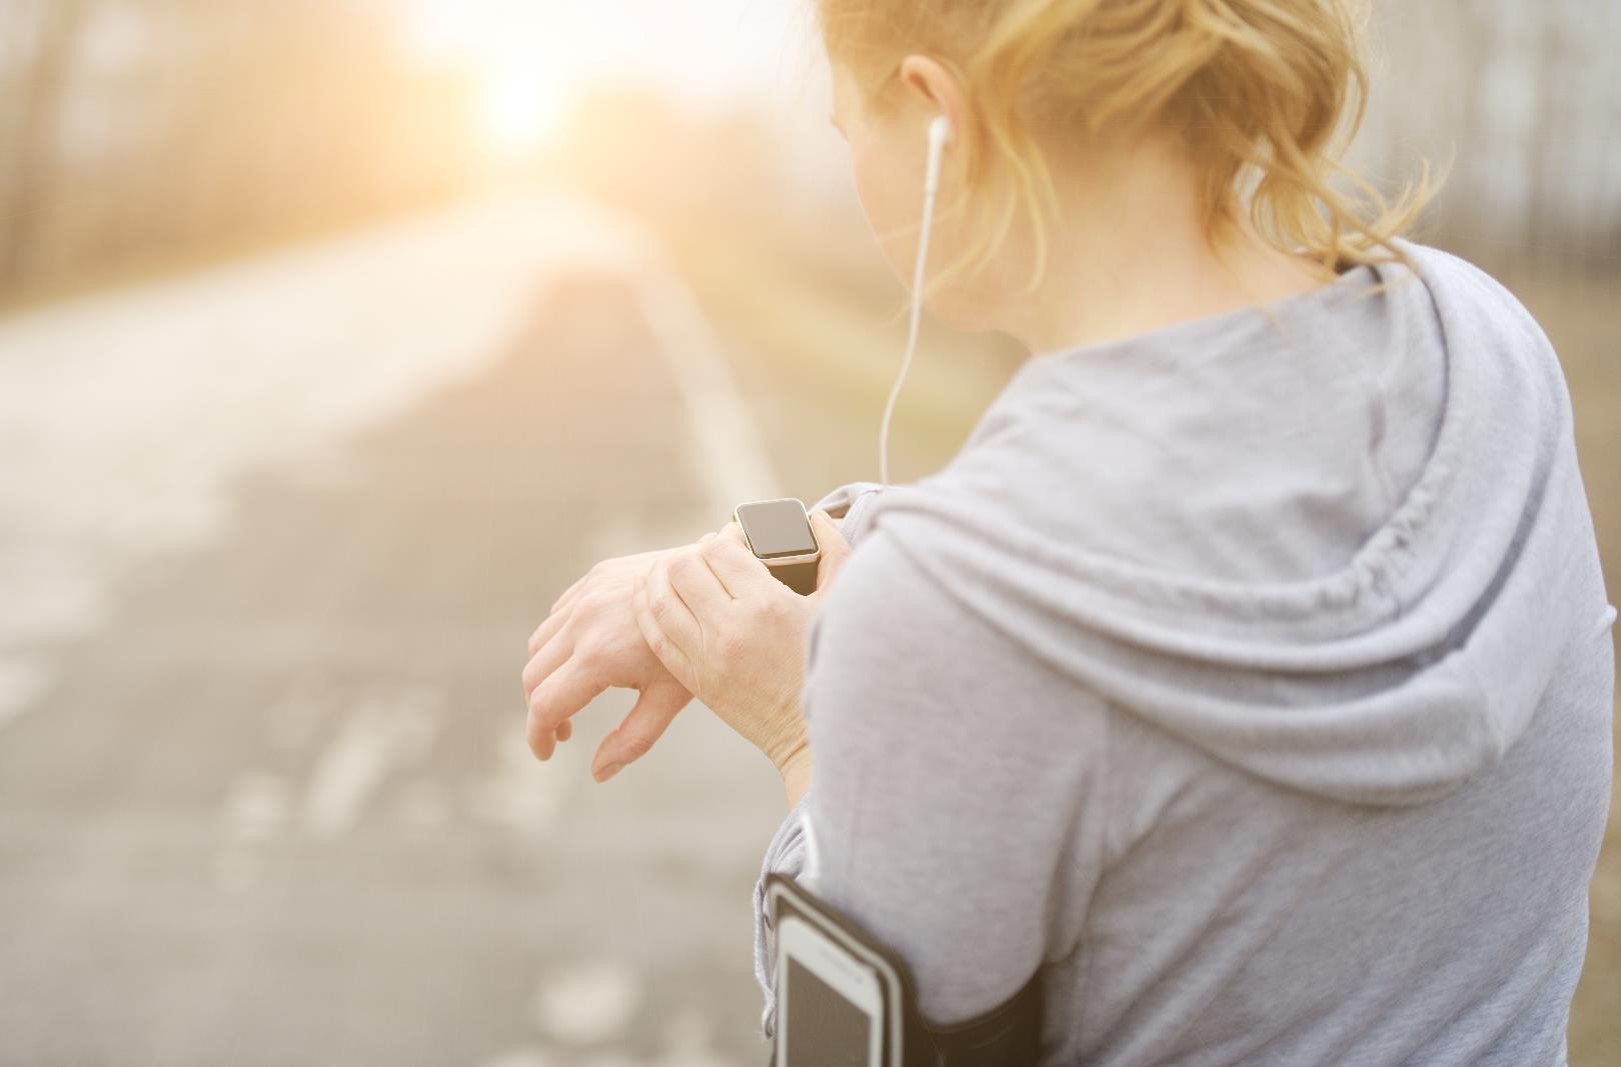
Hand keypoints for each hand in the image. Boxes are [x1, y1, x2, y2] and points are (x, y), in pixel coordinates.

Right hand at [521, 546, 695, 771]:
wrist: (716, 580)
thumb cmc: (701, 643)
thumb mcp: (670, 696)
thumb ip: (634, 737)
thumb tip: (599, 772)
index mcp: (600, 655)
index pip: (546, 705)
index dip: (539, 736)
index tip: (547, 753)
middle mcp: (583, 621)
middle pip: (534, 677)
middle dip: (541, 710)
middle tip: (564, 731)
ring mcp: (586, 594)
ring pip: (539, 644)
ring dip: (546, 675)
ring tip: (573, 696)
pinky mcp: (594, 577)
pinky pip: (557, 616)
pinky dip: (557, 642)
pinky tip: (583, 657)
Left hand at [630, 510, 851, 782]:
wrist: (815, 736)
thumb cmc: (834, 666)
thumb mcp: (840, 604)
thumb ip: (833, 552)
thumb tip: (817, 518)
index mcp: (766, 605)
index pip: (719, 549)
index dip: (723, 537)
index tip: (737, 542)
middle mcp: (730, 629)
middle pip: (681, 569)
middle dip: (690, 555)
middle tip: (708, 558)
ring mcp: (707, 658)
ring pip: (658, 600)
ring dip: (662, 579)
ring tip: (679, 574)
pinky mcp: (696, 681)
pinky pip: (657, 636)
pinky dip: (651, 612)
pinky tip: (662, 602)